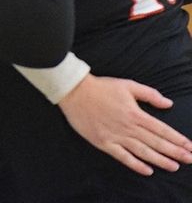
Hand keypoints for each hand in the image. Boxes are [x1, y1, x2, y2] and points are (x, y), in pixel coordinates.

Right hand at [59, 74, 191, 174]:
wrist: (74, 91)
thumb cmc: (101, 87)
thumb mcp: (128, 85)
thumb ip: (150, 95)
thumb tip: (168, 104)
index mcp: (136, 113)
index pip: (162, 130)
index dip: (177, 139)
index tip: (190, 146)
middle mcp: (128, 127)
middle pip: (156, 142)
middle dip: (175, 152)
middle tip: (190, 159)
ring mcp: (115, 136)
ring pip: (143, 151)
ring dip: (160, 160)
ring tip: (174, 166)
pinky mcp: (103, 142)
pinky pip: (122, 157)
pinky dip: (136, 165)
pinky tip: (147, 170)